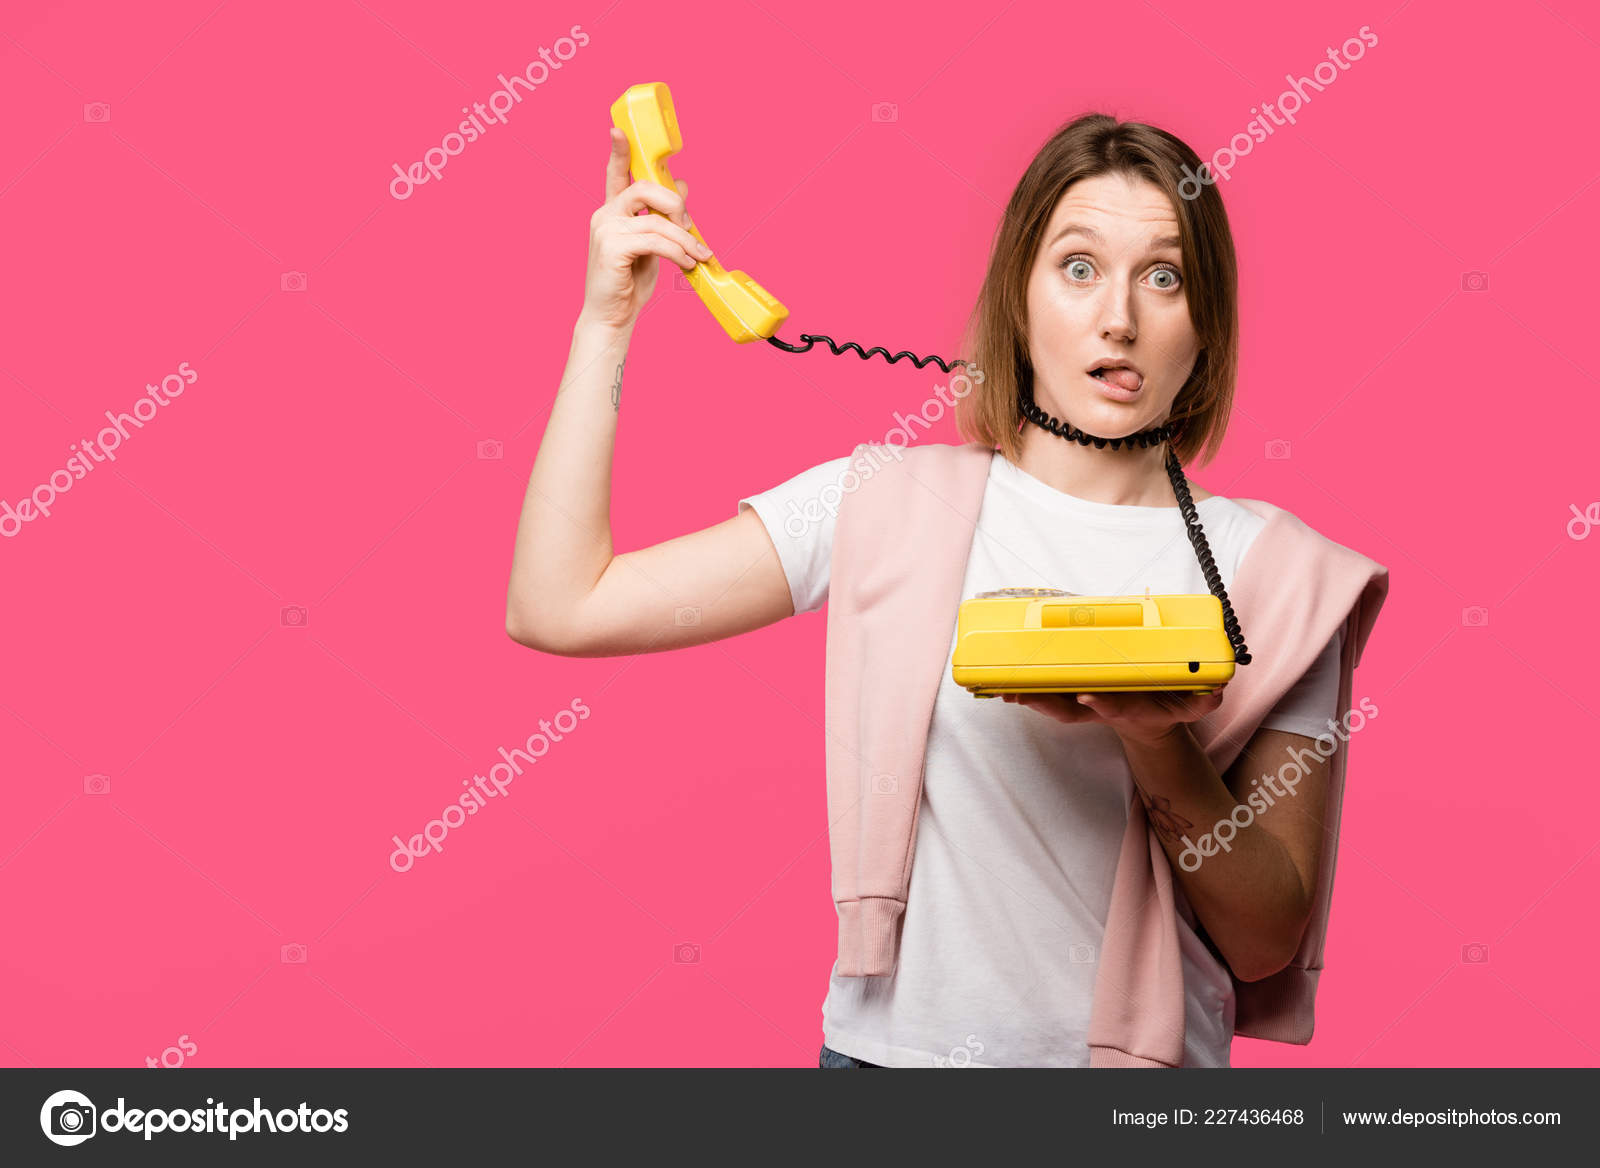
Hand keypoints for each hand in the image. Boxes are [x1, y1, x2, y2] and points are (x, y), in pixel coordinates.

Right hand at [578, 127, 715, 332]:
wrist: (612, 317)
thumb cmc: (629, 282)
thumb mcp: (652, 245)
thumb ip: (663, 216)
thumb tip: (683, 184)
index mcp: (612, 211)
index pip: (615, 173)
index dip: (619, 151)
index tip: (618, 130)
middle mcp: (604, 215)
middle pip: (644, 188)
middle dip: (675, 204)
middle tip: (691, 228)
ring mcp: (605, 230)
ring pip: (656, 220)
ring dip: (685, 239)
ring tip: (698, 257)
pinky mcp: (611, 248)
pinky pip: (655, 241)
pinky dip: (678, 253)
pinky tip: (688, 265)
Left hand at [1001, 686, 1225, 746]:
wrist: (1147, 720)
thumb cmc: (1161, 705)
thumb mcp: (1188, 706)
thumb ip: (1203, 700)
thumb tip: (1218, 691)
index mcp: (1127, 707)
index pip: (1114, 706)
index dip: (1102, 703)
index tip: (1089, 696)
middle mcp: (1100, 707)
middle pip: (1068, 711)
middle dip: (1045, 704)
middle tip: (1022, 696)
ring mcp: (1085, 705)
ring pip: (1050, 705)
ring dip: (1027, 698)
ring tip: (1004, 690)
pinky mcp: (1072, 698)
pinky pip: (1044, 695)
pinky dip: (1025, 691)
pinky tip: (1002, 684)